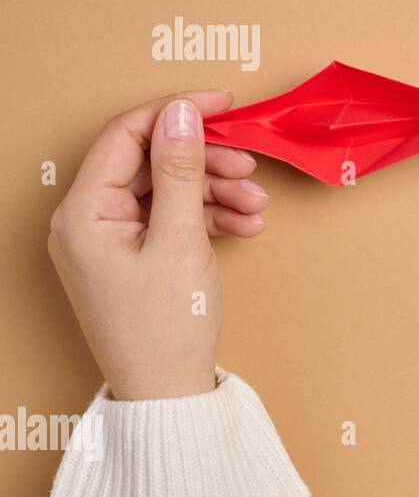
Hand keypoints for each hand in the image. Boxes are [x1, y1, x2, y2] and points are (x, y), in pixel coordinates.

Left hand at [48, 92, 269, 399]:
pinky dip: (209, 216)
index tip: (224, 102)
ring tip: (257, 207)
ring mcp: (110, 239)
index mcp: (83, 212)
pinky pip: (172, 217)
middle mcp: (87, 220)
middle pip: (151, 161)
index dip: (178, 112)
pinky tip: (244, 226)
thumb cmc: (165, 328)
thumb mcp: (181, 239)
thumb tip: (182, 112)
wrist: (168, 394)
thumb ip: (183, 170)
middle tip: (250, 167)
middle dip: (206, 161)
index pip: (128, 134)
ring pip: (168, 189)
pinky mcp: (133, 256)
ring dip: (216, 190)